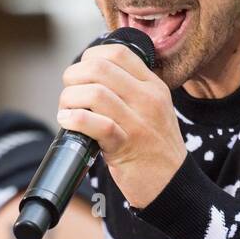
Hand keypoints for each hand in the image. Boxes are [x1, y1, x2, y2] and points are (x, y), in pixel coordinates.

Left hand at [57, 43, 186, 208]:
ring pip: (95, 93)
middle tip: (69, 95)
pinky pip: (97, 124)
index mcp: (153, 87)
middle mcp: (148, 100)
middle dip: (73, 78)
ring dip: (69, 99)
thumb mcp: (153, 110)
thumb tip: (91, 75)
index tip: (82, 74)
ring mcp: (138, 123)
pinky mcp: (126, 147)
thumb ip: (130, 90)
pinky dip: (75, 120)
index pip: (118, 52)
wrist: (173, 185)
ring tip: (66, 111)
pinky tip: (67, 122)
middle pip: (100, 68)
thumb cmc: (155, 149)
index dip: (90, 57)